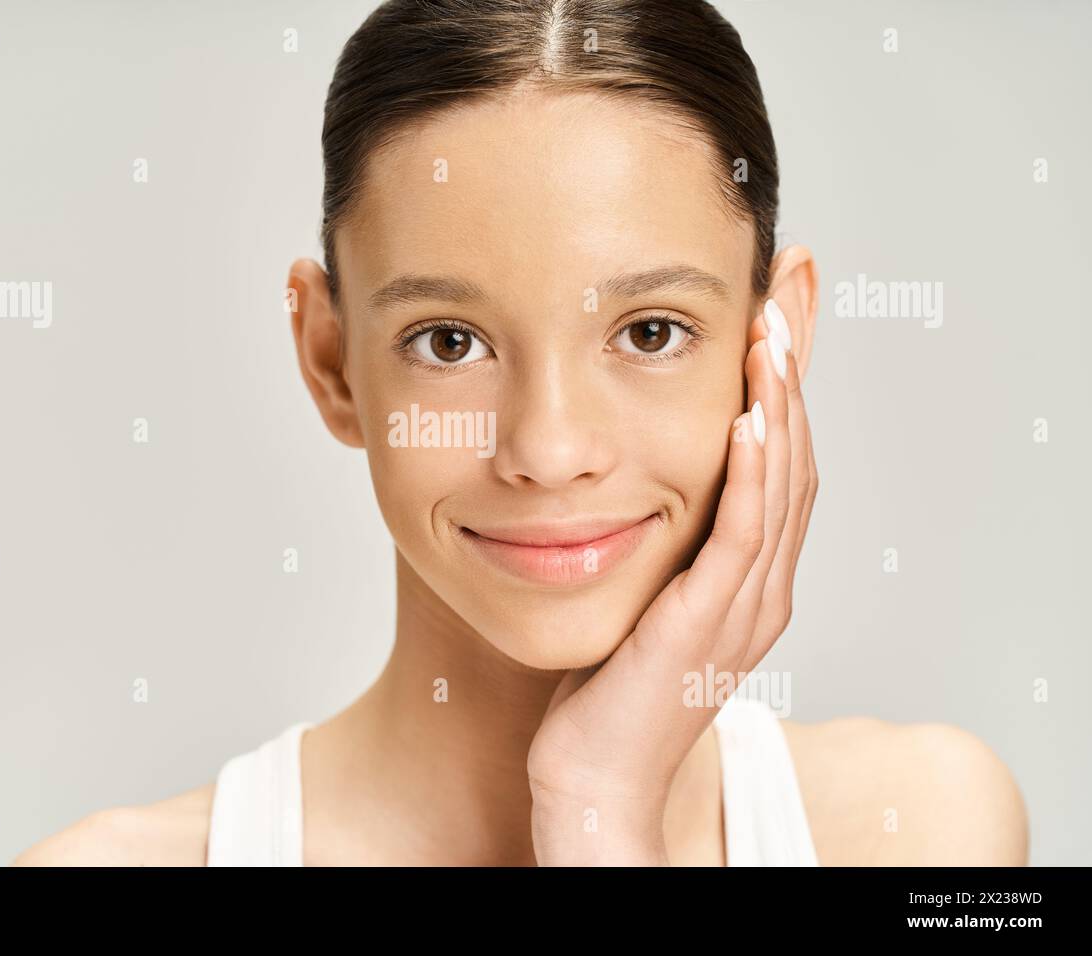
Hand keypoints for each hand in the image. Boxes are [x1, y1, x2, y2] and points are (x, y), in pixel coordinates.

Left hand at [526, 301, 818, 865]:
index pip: (781, 465)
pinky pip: (743, 539)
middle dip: (792, 375)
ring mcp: (743, 608)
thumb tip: (622, 485)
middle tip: (789, 296)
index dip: (784, 389)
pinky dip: (754, 476)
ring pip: (783, 489)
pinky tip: (750, 421)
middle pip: (797, 460)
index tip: (774, 317)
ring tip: (773, 334)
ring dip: (781, 406)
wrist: (592, 777)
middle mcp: (761, 588)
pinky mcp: (707, 624)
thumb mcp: (639, 597)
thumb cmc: (603, 692)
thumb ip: (655, 545)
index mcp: (747, 579)